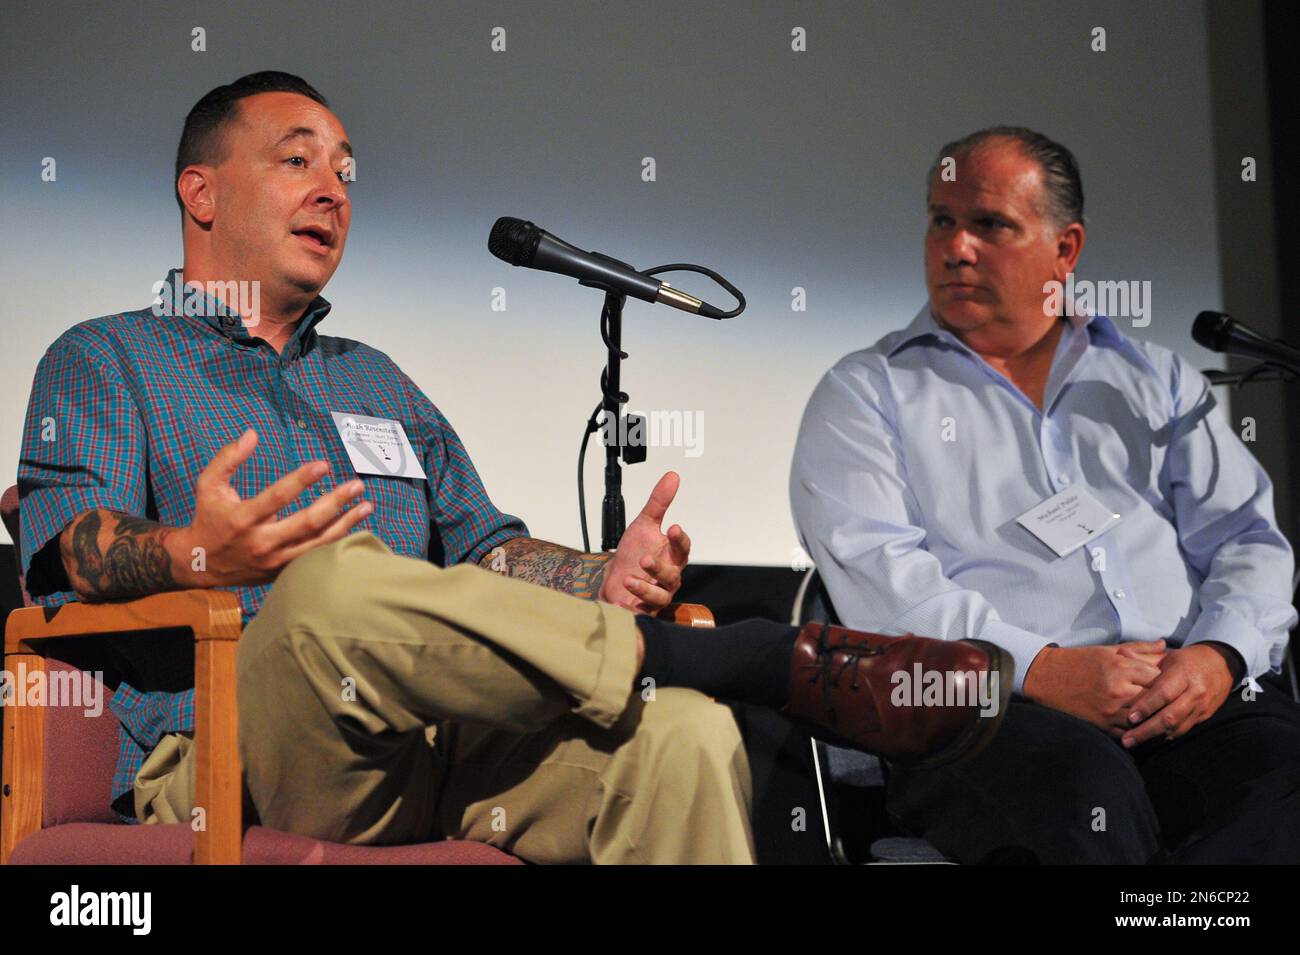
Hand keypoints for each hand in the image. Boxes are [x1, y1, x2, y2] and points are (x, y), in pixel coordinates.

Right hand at [177, 428, 371, 586]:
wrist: (202, 565)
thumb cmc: (209, 518)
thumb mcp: (208, 485)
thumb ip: (227, 458)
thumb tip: (251, 434)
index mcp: (243, 519)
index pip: (276, 498)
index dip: (300, 481)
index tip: (323, 465)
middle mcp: (262, 542)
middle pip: (306, 523)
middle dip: (335, 503)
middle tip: (357, 485)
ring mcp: (275, 560)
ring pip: (318, 543)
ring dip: (346, 524)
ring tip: (366, 505)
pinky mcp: (283, 571)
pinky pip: (316, 556)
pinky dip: (337, 541)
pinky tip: (354, 525)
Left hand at [598, 471, 690, 612]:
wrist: (613, 580)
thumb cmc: (633, 553)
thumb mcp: (644, 524)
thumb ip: (659, 502)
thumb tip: (672, 476)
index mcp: (671, 555)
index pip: (682, 547)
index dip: (680, 539)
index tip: (672, 528)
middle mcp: (668, 577)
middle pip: (673, 574)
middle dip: (660, 567)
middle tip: (645, 558)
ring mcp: (657, 595)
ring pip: (660, 595)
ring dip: (646, 587)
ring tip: (629, 578)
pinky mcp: (644, 609)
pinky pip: (643, 610)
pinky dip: (633, 604)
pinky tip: (623, 597)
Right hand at [1022, 641, 1166, 731]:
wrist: (1047, 677)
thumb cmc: (1079, 660)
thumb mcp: (1109, 650)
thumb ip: (1140, 649)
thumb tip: (1164, 646)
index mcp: (1121, 667)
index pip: (1159, 676)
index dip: (1166, 679)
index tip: (1169, 681)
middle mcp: (1118, 689)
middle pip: (1155, 698)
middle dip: (1163, 699)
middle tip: (1171, 701)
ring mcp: (1110, 709)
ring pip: (1144, 718)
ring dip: (1152, 717)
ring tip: (1159, 715)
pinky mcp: (1102, 724)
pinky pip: (1128, 732)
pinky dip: (1136, 730)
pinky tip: (1141, 727)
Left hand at [1114, 644, 1237, 747]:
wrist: (1221, 665)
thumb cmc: (1188, 660)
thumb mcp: (1168, 655)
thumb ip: (1143, 658)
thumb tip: (1121, 653)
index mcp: (1183, 674)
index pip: (1163, 693)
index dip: (1146, 706)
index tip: (1130, 717)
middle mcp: (1194, 692)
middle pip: (1169, 716)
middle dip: (1146, 730)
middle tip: (1127, 740)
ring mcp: (1201, 706)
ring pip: (1177, 727)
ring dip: (1155, 736)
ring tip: (1134, 742)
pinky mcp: (1205, 716)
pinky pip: (1184, 729)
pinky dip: (1167, 735)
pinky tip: (1152, 739)